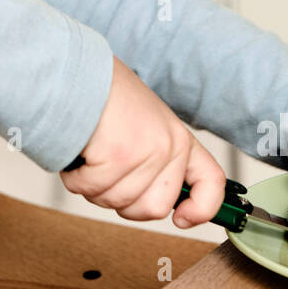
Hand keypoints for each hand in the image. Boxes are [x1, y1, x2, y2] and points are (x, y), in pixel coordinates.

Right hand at [61, 55, 225, 230]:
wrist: (79, 70)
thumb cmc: (106, 98)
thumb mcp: (147, 127)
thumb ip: (159, 164)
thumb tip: (165, 208)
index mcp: (180, 140)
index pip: (212, 183)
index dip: (202, 209)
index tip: (181, 218)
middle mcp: (169, 147)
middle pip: (153, 209)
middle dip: (122, 200)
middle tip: (106, 171)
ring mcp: (145, 152)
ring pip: (116, 202)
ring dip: (93, 186)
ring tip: (91, 154)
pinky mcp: (118, 156)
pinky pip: (90, 189)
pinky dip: (75, 177)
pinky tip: (79, 152)